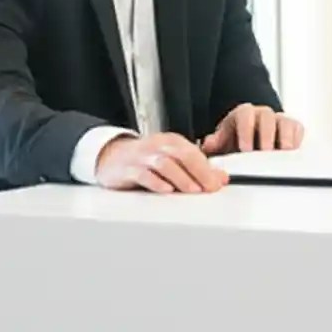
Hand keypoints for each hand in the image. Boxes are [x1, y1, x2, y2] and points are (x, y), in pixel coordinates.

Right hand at [94, 132, 227, 193]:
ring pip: (164, 164)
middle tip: (209, 188)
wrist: (111, 157)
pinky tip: (166, 190)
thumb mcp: (172, 160)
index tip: (218, 183)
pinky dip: (156, 182)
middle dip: (199, 172)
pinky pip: (143, 174)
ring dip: (181, 178)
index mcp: (171, 142)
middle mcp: (158, 146)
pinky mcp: (128, 169)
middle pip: (182, 155)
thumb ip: (196, 168)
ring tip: (193, 190)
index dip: (208, 168)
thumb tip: (220, 178)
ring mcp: (143, 157)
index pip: (194, 152)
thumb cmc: (145, 160)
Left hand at [201, 103, 304, 153]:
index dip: (246, 131)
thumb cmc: (236, 141)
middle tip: (266, 152)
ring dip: (285, 137)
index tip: (245, 148)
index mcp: (244, 114)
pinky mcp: (293, 128)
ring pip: (285, 122)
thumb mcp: (222, 142)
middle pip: (267, 117)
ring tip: (285, 152)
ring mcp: (279, 120)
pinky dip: (297, 139)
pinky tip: (294, 151)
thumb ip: (215, 143)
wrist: (250, 141)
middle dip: (266, 135)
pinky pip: (297, 129)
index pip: (245, 115)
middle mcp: (262, 115)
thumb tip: (209, 144)